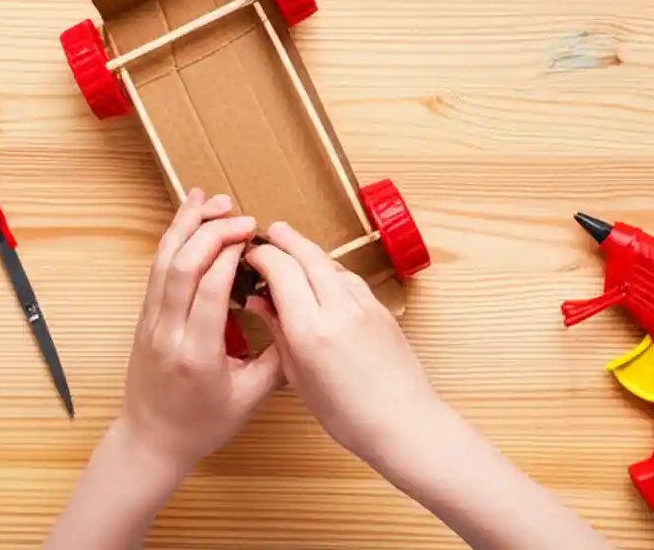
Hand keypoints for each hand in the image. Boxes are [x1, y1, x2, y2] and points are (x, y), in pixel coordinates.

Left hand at [117, 189, 283, 473]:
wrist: (151, 442)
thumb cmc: (202, 424)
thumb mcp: (251, 398)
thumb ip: (278, 357)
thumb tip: (300, 317)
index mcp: (197, 354)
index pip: (209, 289)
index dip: (229, 254)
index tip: (253, 238)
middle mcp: (167, 333)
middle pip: (181, 265)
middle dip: (210, 231)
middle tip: (242, 215)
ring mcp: (150, 323)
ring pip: (163, 261)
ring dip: (186, 225)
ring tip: (212, 199)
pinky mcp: (144, 318)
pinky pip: (157, 269)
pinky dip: (172, 239)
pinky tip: (188, 219)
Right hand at [244, 221, 441, 463]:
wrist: (402, 423)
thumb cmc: (347, 414)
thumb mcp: (298, 376)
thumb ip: (279, 331)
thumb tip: (259, 301)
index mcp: (310, 330)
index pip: (282, 270)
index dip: (263, 256)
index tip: (251, 256)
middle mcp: (338, 309)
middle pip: (308, 256)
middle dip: (286, 240)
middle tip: (271, 231)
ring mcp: (364, 305)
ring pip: (331, 263)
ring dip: (309, 252)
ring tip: (293, 250)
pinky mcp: (381, 309)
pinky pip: (350, 278)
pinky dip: (331, 269)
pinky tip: (322, 276)